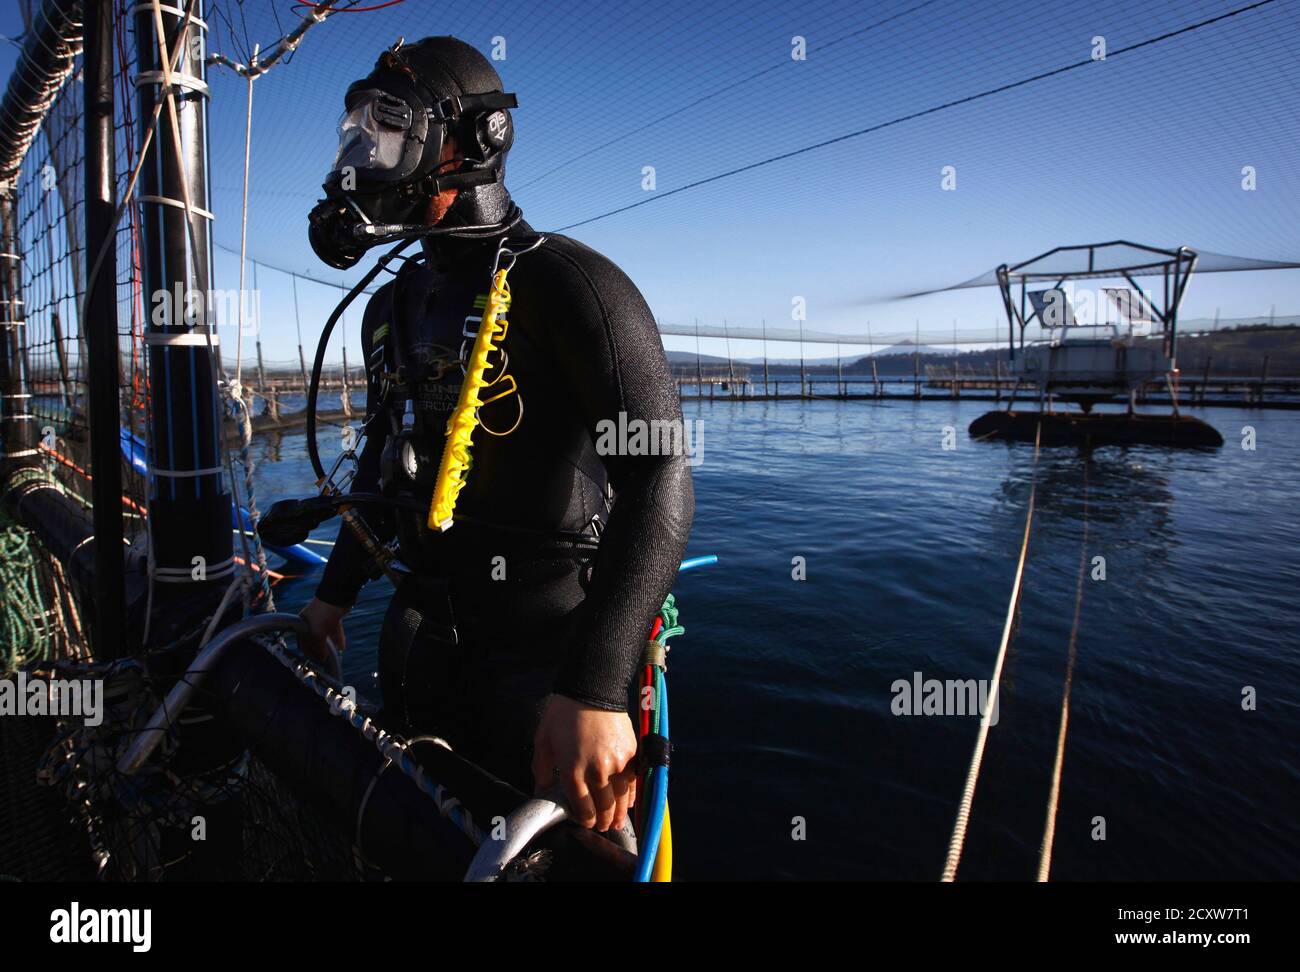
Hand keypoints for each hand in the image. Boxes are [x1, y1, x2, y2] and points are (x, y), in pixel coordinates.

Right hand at [299, 597, 346, 663]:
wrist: (336, 598)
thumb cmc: (321, 614)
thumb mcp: (317, 634)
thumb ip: (318, 648)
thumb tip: (321, 658)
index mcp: (301, 625)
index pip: (302, 643)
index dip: (308, 652)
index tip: (314, 661)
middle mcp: (310, 622)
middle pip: (314, 640)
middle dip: (319, 650)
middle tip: (324, 659)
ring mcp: (322, 619)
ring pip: (325, 636)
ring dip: (329, 645)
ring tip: (333, 654)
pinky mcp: (333, 618)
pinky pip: (334, 631)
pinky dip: (337, 639)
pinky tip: (341, 647)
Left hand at [532, 694, 638, 831]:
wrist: (592, 688)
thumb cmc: (563, 714)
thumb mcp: (543, 741)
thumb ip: (541, 771)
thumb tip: (541, 792)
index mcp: (572, 770)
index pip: (582, 807)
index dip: (585, 820)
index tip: (586, 822)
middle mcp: (597, 771)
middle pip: (604, 807)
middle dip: (603, 821)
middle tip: (602, 827)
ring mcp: (617, 763)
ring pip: (621, 798)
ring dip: (620, 814)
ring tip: (618, 822)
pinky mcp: (631, 752)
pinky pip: (633, 781)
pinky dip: (631, 794)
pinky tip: (629, 802)